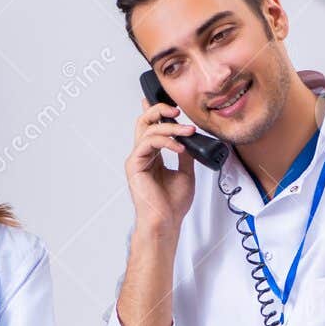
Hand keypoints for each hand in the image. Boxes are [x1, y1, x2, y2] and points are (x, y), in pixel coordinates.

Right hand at [126, 98, 196, 239]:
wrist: (166, 222)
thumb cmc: (173, 204)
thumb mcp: (186, 172)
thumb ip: (186, 154)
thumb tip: (190, 139)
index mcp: (153, 156)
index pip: (152, 128)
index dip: (157, 112)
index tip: (170, 103)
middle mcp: (143, 155)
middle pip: (144, 122)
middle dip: (159, 111)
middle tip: (176, 110)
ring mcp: (137, 159)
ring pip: (148, 130)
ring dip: (171, 128)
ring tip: (188, 132)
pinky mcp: (134, 165)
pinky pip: (148, 143)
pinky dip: (166, 142)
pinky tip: (179, 147)